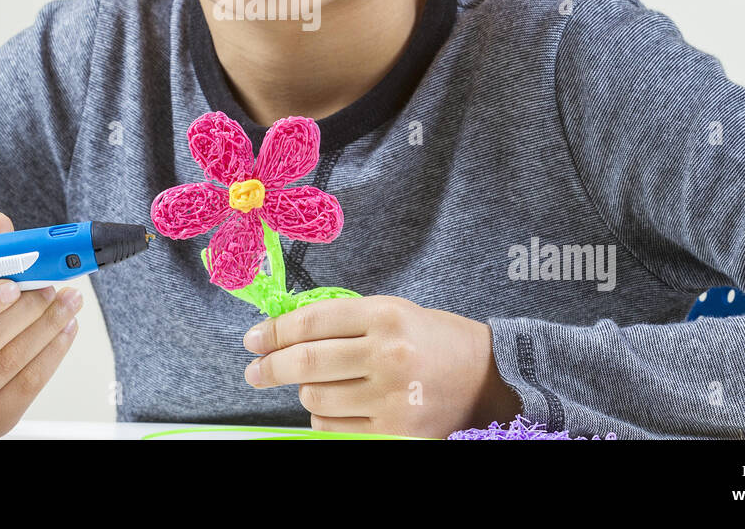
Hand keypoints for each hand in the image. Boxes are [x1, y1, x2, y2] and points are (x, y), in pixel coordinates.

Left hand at [242, 295, 521, 437]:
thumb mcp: (394, 312)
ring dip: (307, 393)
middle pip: (307, 363)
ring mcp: (392, 398)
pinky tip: (339, 408)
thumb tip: (284, 331)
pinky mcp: (395, 432)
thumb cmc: (434, 339)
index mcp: (386, 316)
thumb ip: (343, 320)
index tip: (254, 340)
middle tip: (254, 371)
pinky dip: (325, 419)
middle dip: (270, 367)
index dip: (275, 331)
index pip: (312, 322)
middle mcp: (388, 355)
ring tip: (320, 386)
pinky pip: (333, 430)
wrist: (490, 378)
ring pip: (317, 399)